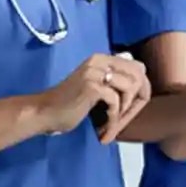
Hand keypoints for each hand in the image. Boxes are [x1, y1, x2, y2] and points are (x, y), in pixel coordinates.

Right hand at [35, 54, 150, 143]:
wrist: (44, 113)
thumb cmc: (70, 104)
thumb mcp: (96, 87)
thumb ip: (114, 82)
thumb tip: (142, 84)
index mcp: (102, 59)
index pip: (138, 67)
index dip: (141, 89)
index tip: (132, 108)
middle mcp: (100, 61)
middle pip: (138, 74)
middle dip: (137, 99)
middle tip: (124, 118)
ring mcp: (95, 72)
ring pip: (130, 86)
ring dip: (125, 110)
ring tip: (112, 123)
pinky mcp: (90, 86)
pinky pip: (116, 100)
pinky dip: (114, 117)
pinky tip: (104, 127)